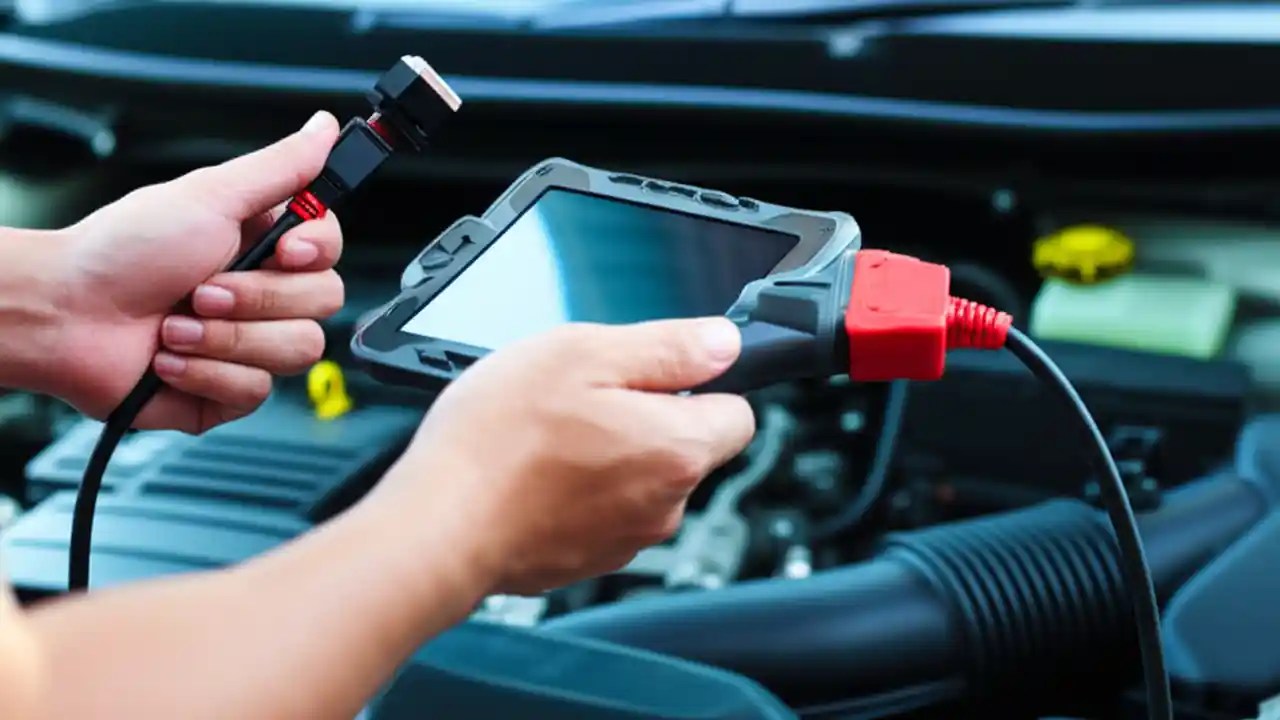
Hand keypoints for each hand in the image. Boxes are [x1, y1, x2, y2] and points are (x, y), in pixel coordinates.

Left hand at [49, 111, 344, 431]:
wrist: (65, 317)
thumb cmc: (120, 252)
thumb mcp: (208, 196)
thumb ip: (280, 167)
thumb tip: (324, 129)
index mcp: (264, 243)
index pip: (330, 250)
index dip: (315, 253)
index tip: (283, 250)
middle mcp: (263, 294)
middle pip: (323, 302)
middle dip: (256, 298)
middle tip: (203, 287)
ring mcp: (250, 344)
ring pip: (298, 350)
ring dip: (228, 338)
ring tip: (177, 325)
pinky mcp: (230, 392)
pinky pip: (257, 389)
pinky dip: (206, 372)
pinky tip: (170, 359)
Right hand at [366, 318, 755, 595]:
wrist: (437, 527)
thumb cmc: (499, 439)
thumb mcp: (583, 353)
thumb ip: (667, 347)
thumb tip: (725, 343)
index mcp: (678, 449)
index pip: (737, 412)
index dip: (698, 384)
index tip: (651, 374)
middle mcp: (666, 505)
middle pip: (684, 445)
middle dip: (645, 416)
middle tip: (580, 397)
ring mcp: (626, 540)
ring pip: (640, 478)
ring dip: (607, 453)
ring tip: (545, 435)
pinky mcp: (586, 559)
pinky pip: (601, 511)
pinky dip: (576, 490)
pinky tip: (531, 472)